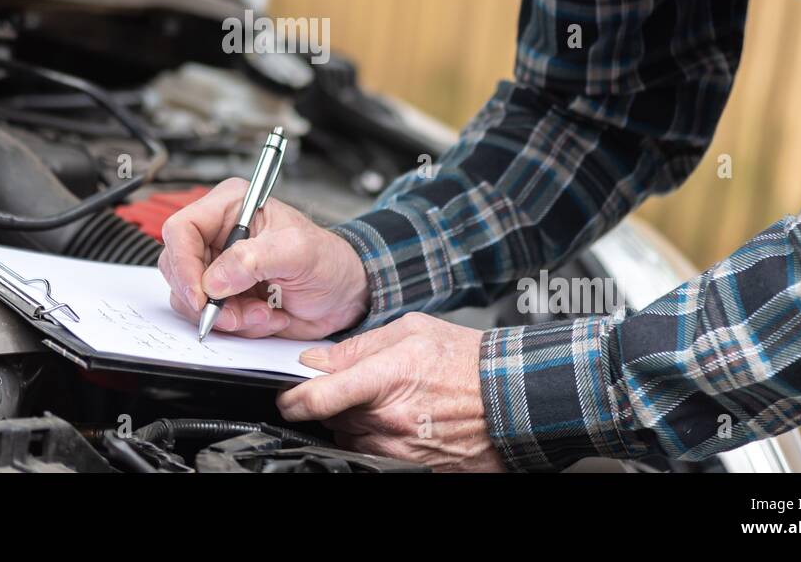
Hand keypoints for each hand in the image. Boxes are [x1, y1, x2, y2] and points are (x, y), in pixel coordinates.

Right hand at [158, 177, 369, 338]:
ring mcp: (219, 268)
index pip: (181, 230)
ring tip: (263, 313)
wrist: (345, 293)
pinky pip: (210, 318)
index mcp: (230, 206)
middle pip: (177, 268)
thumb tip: (214, 280)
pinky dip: (237, 326)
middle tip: (240, 312)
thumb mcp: (298, 251)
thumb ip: (254, 259)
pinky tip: (265, 317)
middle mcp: (218, 235)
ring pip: (190, 299)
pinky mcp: (225, 296)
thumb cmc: (329, 260)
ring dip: (227, 316)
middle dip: (208, 300)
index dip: (184, 264)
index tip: (202, 295)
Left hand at [276, 313, 502, 471]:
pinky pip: (376, 456)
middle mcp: (389, 420)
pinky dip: (380, 440)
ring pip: (351, 438)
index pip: (318, 398)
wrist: (513, 398)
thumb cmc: (467, 361)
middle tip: (364, 385)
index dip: (293, 399)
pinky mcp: (413, 468)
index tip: (288, 397)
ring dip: (358, 422)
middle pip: (333, 418)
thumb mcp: (412, 332)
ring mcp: (401, 450)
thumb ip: (358, 346)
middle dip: (338, 402)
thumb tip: (318, 360)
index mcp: (386, 379)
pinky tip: (404, 421)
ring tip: (390, 400)